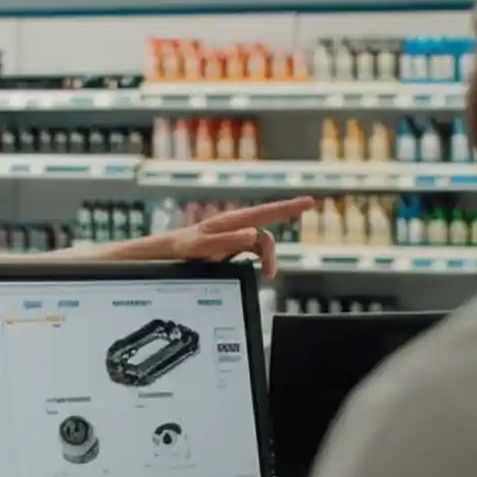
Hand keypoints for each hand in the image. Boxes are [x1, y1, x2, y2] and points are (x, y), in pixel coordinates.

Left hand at [167, 197, 315, 278]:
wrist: (166, 253)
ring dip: (270, 258)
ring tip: (269, 275)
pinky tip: (263, 272)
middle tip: (310, 204)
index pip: (263, 212)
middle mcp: (234, 226)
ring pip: (262, 241)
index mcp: (228, 222)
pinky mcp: (231, 246)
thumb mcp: (202, 247)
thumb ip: (228, 240)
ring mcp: (234, 235)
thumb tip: (253, 234)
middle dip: (288, 212)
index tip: (308, 202)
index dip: (287, 207)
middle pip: (267, 221)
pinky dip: (261, 260)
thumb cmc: (182, 248)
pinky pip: (253, 250)